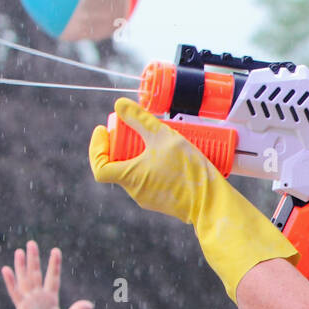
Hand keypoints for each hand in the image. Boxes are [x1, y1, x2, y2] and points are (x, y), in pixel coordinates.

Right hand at [2, 241, 92, 308]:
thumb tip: (90, 304)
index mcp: (50, 300)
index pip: (53, 278)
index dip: (54, 265)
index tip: (55, 251)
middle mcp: (39, 298)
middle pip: (36, 274)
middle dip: (34, 259)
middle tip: (32, 243)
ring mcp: (29, 302)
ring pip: (25, 279)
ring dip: (22, 265)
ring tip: (19, 251)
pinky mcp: (22, 308)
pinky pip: (15, 292)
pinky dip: (11, 281)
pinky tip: (6, 269)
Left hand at [90, 97, 297, 298]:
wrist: (211, 202)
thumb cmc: (187, 171)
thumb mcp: (163, 136)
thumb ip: (140, 119)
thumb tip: (119, 105)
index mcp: (129, 177)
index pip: (100, 166)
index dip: (97, 148)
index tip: (103, 131)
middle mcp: (134, 191)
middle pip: (118, 166)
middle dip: (121, 145)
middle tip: (132, 128)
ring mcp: (148, 199)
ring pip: (135, 172)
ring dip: (139, 154)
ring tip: (155, 138)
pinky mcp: (161, 201)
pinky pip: (149, 180)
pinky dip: (151, 165)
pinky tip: (167, 155)